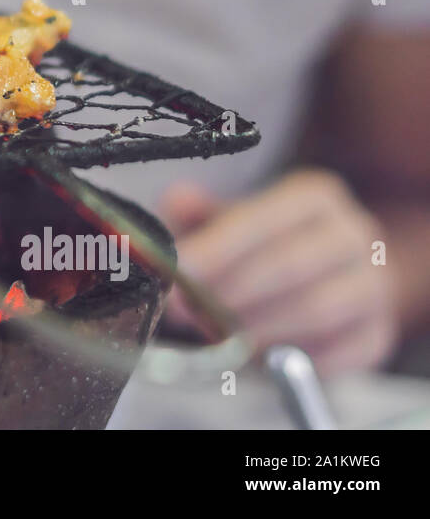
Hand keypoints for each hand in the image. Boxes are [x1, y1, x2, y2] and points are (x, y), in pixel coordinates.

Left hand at [159, 169, 396, 375]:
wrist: (330, 276)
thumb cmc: (266, 246)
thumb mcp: (231, 219)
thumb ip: (201, 212)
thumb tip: (177, 200)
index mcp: (314, 197)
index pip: (262, 220)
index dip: (216, 249)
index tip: (180, 271)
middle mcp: (353, 234)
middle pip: (291, 264)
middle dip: (230, 291)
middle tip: (187, 311)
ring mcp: (372, 285)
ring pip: (316, 309)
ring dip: (257, 326)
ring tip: (216, 334)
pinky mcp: (378, 333)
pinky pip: (338, 352)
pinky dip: (293, 358)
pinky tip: (259, 357)